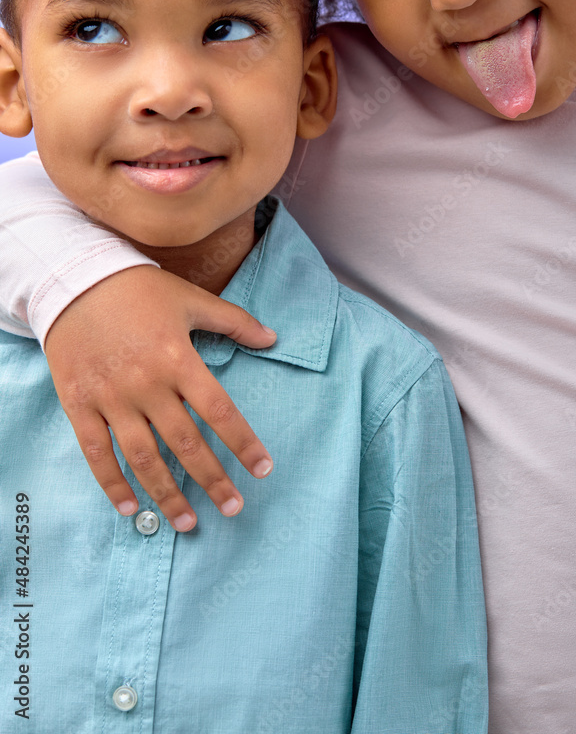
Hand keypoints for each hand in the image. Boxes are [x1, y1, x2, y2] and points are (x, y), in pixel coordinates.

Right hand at [44, 265, 275, 530]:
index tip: (262, 470)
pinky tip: (130, 509)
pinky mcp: (79, 404)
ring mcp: (110, 397)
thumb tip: (273, 338)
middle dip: (212, 479)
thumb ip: (234, 322)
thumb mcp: (191, 299)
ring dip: (167, 493)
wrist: (74, 279)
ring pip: (143, 456)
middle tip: (233, 508)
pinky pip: (97, 452)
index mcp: (178, 358)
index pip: (219, 411)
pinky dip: (112, 483)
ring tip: (187, 523)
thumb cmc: (139, 289)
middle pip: (185, 442)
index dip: (243, 444)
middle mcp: (146, 383)